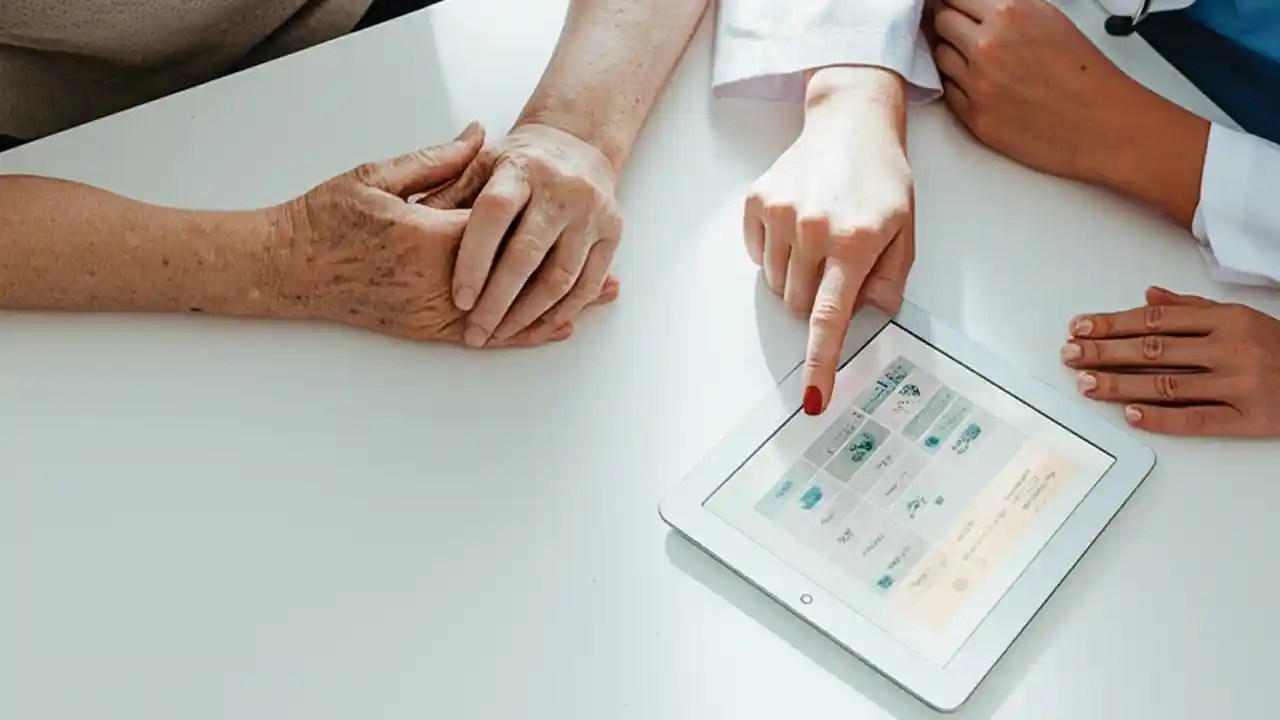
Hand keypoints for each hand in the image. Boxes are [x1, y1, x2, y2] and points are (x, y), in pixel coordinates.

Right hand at [274, 123, 617, 346]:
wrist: (287, 267)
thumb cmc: (326, 218)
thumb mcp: (378, 175)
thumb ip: (436, 159)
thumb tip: (480, 136)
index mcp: (430, 236)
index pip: (501, 230)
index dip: (543, 226)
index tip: (580, 218)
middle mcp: (437, 280)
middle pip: (518, 279)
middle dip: (566, 277)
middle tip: (614, 280)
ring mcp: (429, 310)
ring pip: (508, 315)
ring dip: (554, 311)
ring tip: (595, 308)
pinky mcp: (421, 329)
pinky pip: (481, 337)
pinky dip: (519, 335)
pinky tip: (548, 331)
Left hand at [432, 123, 622, 347]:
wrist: (579, 144)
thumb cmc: (519, 163)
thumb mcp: (479, 165)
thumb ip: (448, 194)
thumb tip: (410, 224)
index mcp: (521, 169)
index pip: (494, 215)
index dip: (475, 260)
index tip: (459, 298)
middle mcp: (561, 190)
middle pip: (528, 254)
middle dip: (498, 301)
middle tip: (474, 333)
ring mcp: (591, 214)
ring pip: (561, 276)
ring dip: (528, 315)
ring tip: (499, 336)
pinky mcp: (612, 233)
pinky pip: (587, 283)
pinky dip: (562, 311)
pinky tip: (539, 328)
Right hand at [745, 68, 914, 414]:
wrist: (850, 122)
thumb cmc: (881, 177)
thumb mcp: (905, 228)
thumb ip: (891, 276)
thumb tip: (872, 310)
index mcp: (855, 242)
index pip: (830, 318)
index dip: (820, 362)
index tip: (811, 397)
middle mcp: (813, 229)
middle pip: (798, 305)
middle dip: (815, 299)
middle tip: (836, 266)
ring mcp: (781, 214)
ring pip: (775, 283)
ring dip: (795, 276)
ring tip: (818, 239)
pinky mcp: (758, 201)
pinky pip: (757, 254)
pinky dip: (774, 252)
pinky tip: (796, 225)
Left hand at [932, 0, 1146, 182]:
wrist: (1101, 125)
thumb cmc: (1084, 75)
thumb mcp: (1048, 19)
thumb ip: (1006, 10)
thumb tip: (975, 7)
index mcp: (1010, 14)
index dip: (949, 1)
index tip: (947, 4)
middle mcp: (988, 46)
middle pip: (940, 23)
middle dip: (947, 24)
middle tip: (957, 31)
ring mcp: (977, 83)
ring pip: (940, 58)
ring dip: (952, 56)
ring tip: (976, 62)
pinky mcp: (974, 116)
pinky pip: (947, 92)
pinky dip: (957, 86)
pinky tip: (980, 86)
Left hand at [1061, 287, 1279, 436]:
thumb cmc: (1279, 347)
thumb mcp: (1241, 317)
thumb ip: (1191, 309)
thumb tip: (1147, 296)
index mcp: (1226, 320)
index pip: (1155, 320)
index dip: (1113, 323)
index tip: (1080, 327)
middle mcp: (1231, 348)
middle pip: (1154, 350)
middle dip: (1105, 352)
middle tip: (1069, 355)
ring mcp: (1239, 384)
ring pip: (1167, 384)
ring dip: (1121, 384)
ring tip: (1086, 384)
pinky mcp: (1248, 419)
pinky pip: (1196, 419)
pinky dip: (1160, 418)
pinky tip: (1130, 415)